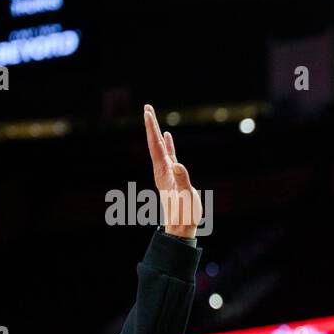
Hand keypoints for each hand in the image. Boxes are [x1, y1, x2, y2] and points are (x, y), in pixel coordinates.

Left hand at [144, 104, 201, 238]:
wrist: (181, 226)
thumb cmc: (185, 212)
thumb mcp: (186, 196)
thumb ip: (183, 180)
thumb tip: (179, 165)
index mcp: (163, 172)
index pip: (156, 146)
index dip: (152, 129)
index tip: (148, 113)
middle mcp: (162, 169)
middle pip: (155, 143)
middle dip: (151, 125)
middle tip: (147, 107)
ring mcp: (167, 172)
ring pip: (160, 147)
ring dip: (157, 132)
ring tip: (154, 118)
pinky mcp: (173, 175)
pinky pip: (169, 154)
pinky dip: (168, 144)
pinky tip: (169, 138)